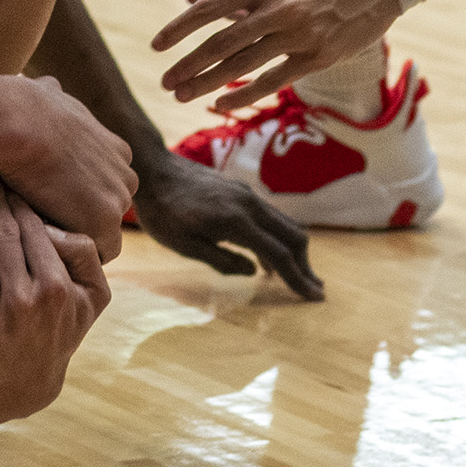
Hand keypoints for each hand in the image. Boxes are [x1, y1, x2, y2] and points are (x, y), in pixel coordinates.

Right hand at [0, 76, 135, 261]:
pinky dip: (66, 252)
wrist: (19, 122)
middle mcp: (126, 174)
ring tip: (35, 230)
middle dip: (75, 220)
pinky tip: (38, 240)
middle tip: (37, 220)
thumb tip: (46, 85)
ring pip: (97, 235)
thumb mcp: (48, 93)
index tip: (44, 199)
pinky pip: (89, 253)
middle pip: (103, 213)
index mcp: (116, 150)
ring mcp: (118, 198)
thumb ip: (56, 96)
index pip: (101, 187)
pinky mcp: (104, 220)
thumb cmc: (25, 108)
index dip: (73, 198)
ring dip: (70, 236)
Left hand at [0, 178, 111, 422]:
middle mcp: (29, 301)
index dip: (16, 199)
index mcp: (62, 288)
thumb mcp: (91, 300)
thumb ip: (85, 256)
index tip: (4, 176)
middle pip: (1, 235)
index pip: (34, 229)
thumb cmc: (56, 331)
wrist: (21, 388)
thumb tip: (55, 223)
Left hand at [134, 149, 323, 300]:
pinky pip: (270, 217)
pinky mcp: (241, 191)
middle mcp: (250, 204)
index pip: (279, 254)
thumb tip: (255, 273)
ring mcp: (247, 195)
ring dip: (293, 251)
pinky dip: (277, 237)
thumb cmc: (162, 211)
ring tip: (294, 277)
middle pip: (293, 237)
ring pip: (284, 224)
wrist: (151, 169)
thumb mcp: (184, 245)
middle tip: (312, 290)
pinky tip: (267, 257)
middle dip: (306, 265)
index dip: (298, 278)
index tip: (313, 297)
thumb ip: (222, 260)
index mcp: (237, 221)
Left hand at [152, 0, 401, 109]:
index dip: (179, 28)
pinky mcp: (319, 56)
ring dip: (208, 83)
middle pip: (222, 43)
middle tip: (165, 81)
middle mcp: (281, 8)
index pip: (210, 8)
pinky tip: (222, 102)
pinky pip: (274, 79)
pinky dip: (245, 92)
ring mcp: (301, 34)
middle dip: (188, 65)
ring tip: (182, 95)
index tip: (157, 45)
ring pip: (244, 65)